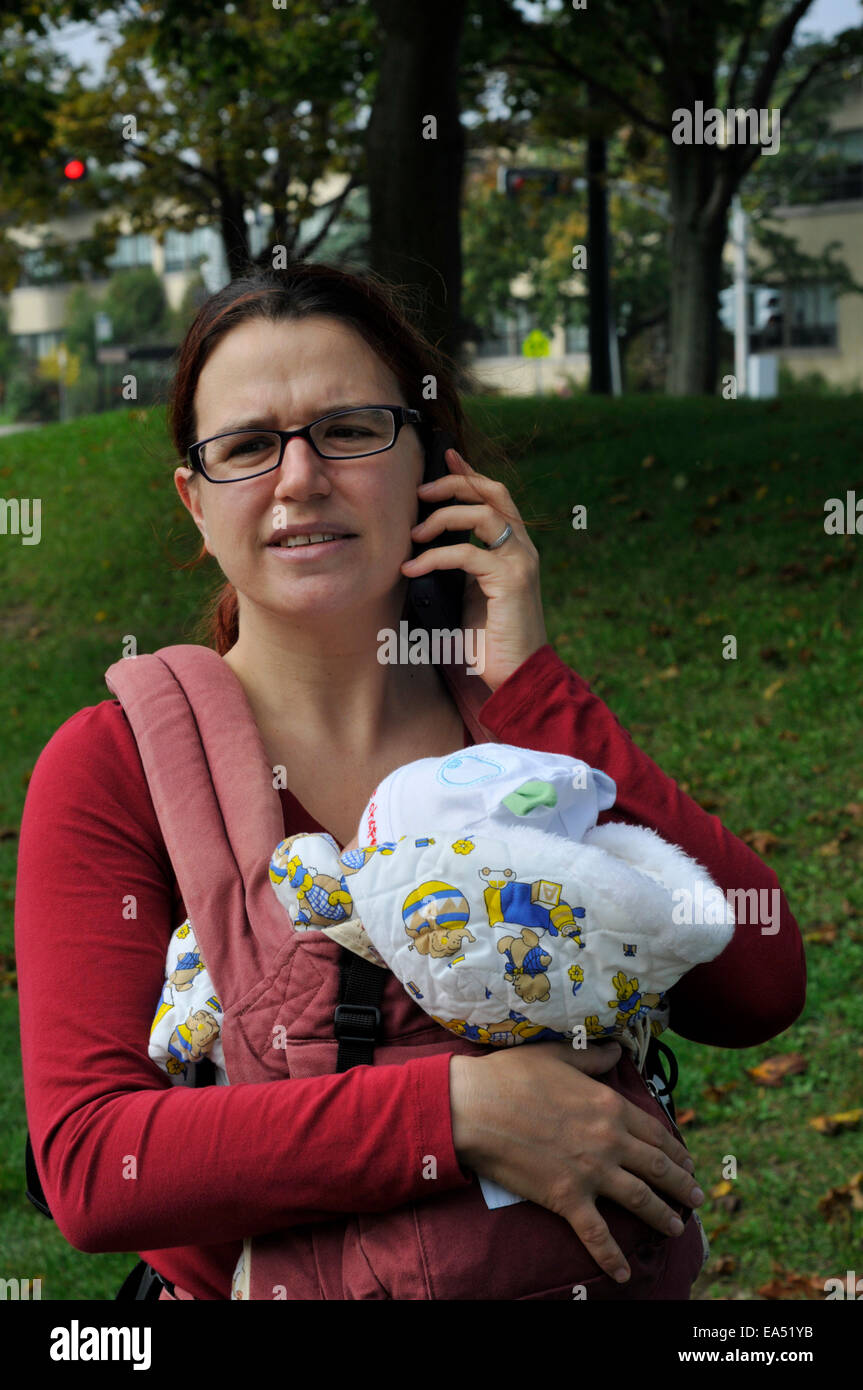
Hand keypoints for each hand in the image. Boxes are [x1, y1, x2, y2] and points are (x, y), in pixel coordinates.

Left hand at [401, 448, 547, 692]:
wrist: (516, 676)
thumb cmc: (488, 640)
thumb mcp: (466, 594)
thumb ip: (456, 566)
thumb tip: (419, 545)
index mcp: (513, 548)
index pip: (495, 496)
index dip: (469, 474)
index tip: (445, 456)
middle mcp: (522, 548)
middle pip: (491, 493)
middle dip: (454, 484)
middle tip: (420, 492)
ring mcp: (520, 562)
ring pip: (481, 515)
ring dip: (442, 517)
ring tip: (413, 536)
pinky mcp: (511, 580)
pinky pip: (468, 553)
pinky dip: (434, 557)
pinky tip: (412, 569)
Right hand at [449, 1040, 702, 1284]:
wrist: (475, 1107)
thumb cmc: (511, 1076)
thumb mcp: (557, 1055)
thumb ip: (592, 1056)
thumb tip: (616, 1050)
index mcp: (609, 1106)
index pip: (655, 1132)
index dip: (675, 1149)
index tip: (687, 1161)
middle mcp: (609, 1140)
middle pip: (658, 1168)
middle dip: (682, 1185)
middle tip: (697, 1198)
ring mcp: (591, 1172)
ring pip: (640, 1200)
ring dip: (664, 1217)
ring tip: (678, 1229)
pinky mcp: (567, 1198)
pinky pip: (597, 1234)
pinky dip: (613, 1257)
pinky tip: (624, 1273)